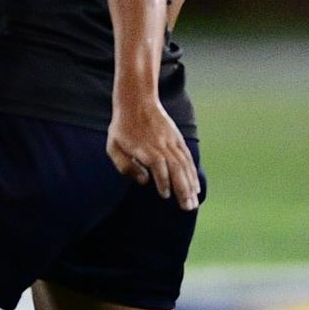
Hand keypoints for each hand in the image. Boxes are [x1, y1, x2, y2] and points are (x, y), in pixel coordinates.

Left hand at [106, 93, 199, 210]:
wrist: (137, 101)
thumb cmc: (122, 128)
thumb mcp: (113, 146)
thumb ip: (125, 166)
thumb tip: (144, 181)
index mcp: (144, 147)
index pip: (158, 165)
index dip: (163, 180)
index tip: (164, 195)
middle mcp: (161, 145)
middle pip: (176, 168)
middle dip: (183, 189)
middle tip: (188, 208)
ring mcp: (172, 142)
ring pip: (184, 165)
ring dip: (190, 185)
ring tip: (193, 203)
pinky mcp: (178, 140)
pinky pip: (188, 159)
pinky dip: (192, 174)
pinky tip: (195, 187)